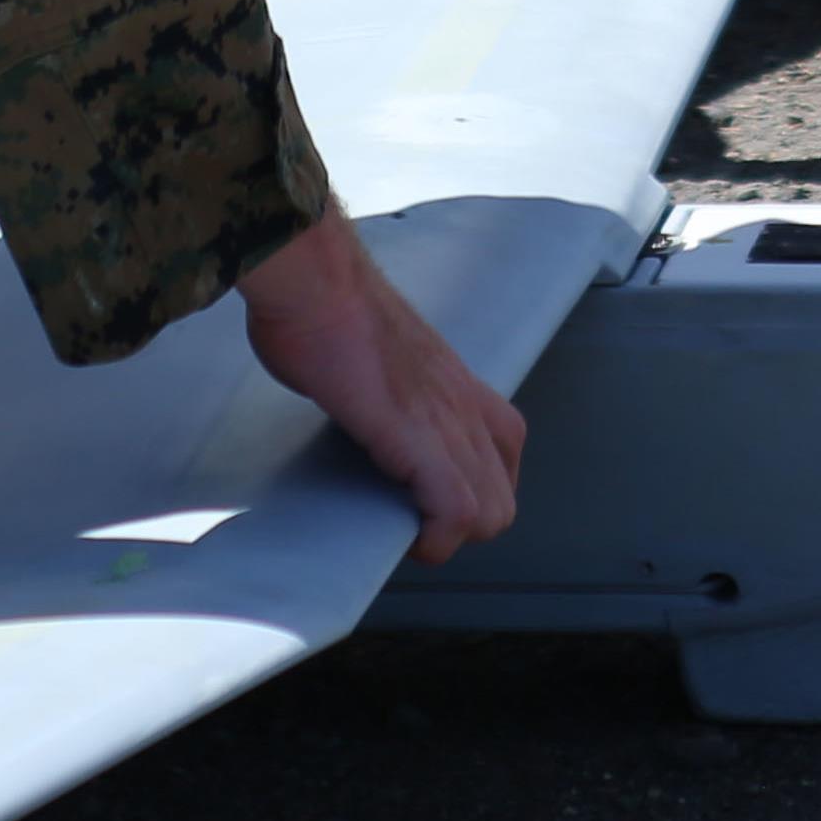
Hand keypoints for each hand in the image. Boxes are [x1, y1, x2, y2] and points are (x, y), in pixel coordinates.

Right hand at [240, 203, 525, 563]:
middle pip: (503, 497)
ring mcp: (447, 422)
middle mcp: (464, 403)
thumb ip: (371, 376)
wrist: (315, 281)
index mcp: (454, 380)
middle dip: (460, 527)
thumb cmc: (318, 303)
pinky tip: (401, 536)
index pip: (504, 446)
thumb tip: (338, 388)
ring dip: (449, 538)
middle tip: (409, 524)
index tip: (424, 499)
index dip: (470, 487)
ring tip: (404, 532)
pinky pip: (457, 512)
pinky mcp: (419, 438)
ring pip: (491, 514)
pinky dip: (434, 540)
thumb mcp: (363, 346)